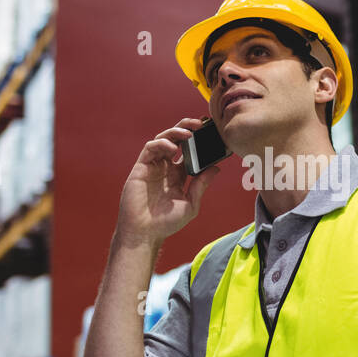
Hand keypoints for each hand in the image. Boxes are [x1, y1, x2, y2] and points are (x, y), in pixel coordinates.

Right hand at [117, 117, 221, 245]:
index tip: (211, 134)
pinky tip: (172, 148)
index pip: (188, 151)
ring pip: (163, 139)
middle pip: (176, 140)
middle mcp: (165, 167)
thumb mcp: (190, 204)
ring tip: (189, 133)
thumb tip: (216, 168)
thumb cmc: (166, 223)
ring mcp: (152, 166)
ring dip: (175, 132)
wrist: (145, 233)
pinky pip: (150, 148)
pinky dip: (162, 143)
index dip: (198, 141)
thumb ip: (201, 185)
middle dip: (187, 128)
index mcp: (177, 175)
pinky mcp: (141, 167)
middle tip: (200, 123)